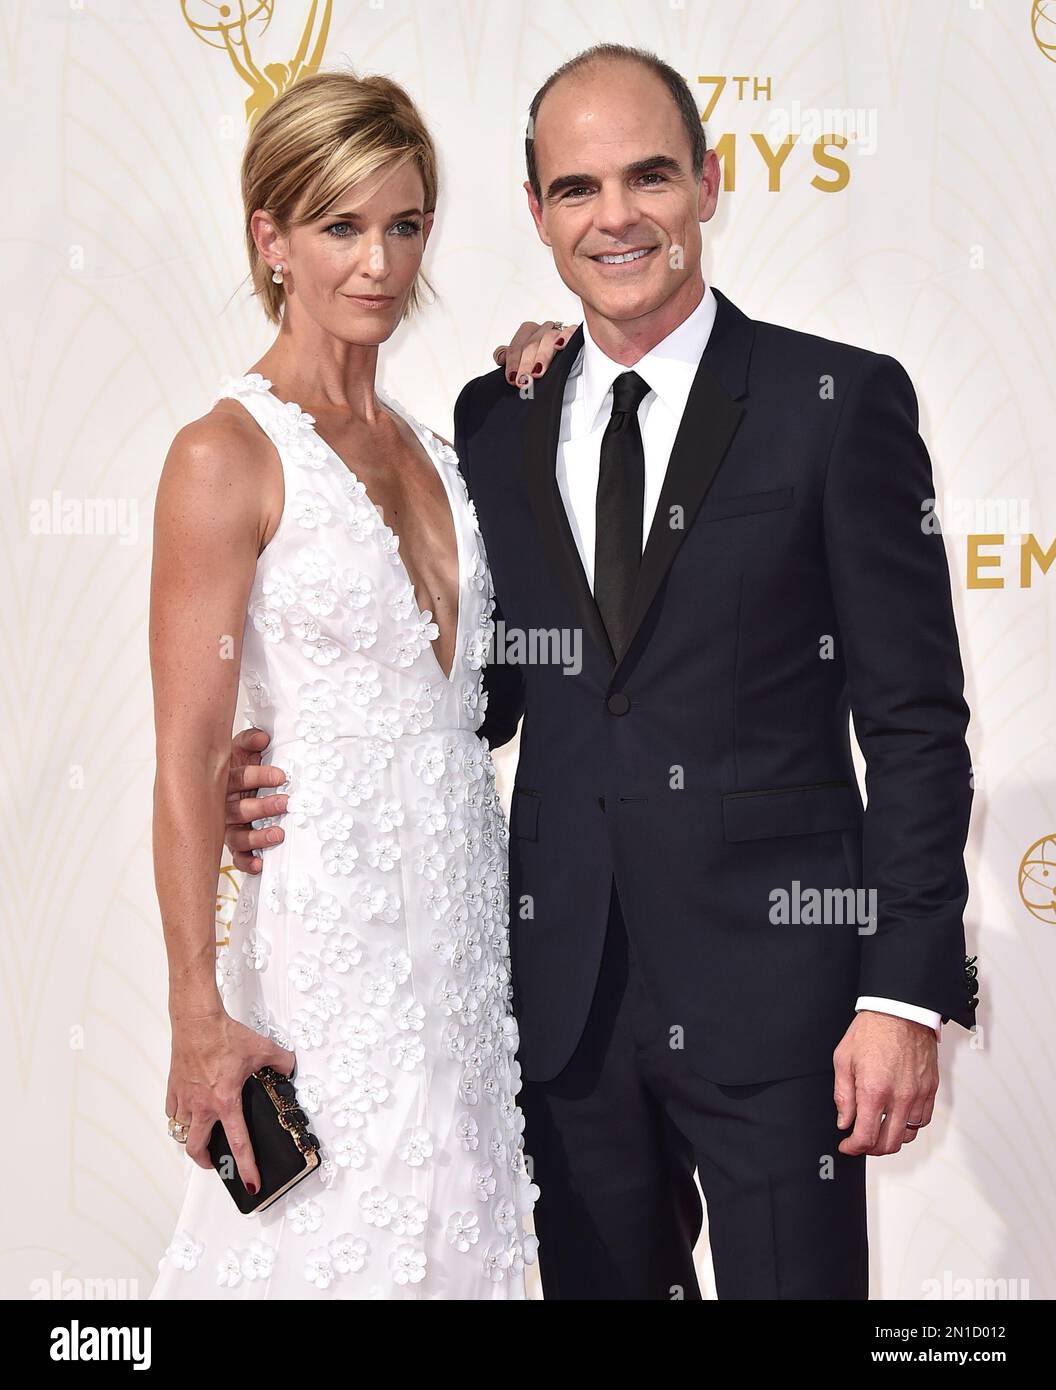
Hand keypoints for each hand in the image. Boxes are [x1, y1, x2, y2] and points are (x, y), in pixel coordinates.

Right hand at [166, 1007, 295, 1191]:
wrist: (197, 1020)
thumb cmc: (225, 1034)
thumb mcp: (263, 1048)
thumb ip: (282, 1062)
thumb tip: (289, 1070)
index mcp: (226, 1102)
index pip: (239, 1143)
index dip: (247, 1167)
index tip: (252, 1184)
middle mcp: (202, 1105)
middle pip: (196, 1148)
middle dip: (207, 1162)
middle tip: (215, 1162)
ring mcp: (185, 1098)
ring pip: (182, 1130)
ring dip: (191, 1136)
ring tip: (202, 1135)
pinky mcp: (173, 1087)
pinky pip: (172, 1111)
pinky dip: (179, 1116)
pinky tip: (188, 1111)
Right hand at [224, 726, 287, 872]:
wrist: (225, 783)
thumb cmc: (239, 767)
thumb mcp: (242, 750)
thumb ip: (250, 741)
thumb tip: (263, 736)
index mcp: (226, 782)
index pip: (239, 779)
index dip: (259, 777)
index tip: (281, 776)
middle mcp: (224, 807)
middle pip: (239, 810)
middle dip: (263, 807)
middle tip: (286, 803)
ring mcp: (228, 828)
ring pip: (237, 837)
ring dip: (257, 837)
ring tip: (279, 833)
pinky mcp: (235, 846)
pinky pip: (238, 858)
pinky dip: (248, 863)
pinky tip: (261, 865)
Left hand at [493, 319, 579, 387]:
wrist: (569, 366)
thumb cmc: (540, 365)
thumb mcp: (523, 363)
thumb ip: (509, 359)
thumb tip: (500, 358)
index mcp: (527, 333)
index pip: (516, 345)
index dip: (512, 362)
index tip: (512, 378)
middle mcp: (541, 330)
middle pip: (531, 343)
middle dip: (525, 364)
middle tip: (523, 381)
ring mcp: (558, 332)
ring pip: (548, 338)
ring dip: (542, 356)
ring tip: (538, 372)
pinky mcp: (574, 334)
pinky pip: (570, 330)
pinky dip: (565, 336)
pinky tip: (560, 345)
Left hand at [833, 1011, 938, 1155]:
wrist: (900, 1011)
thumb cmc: (872, 1030)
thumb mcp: (843, 1059)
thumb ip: (843, 1095)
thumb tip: (844, 1121)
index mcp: (873, 1090)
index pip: (865, 1137)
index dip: (853, 1148)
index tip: (847, 1145)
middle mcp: (899, 1097)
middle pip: (888, 1144)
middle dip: (870, 1148)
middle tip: (860, 1141)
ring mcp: (918, 1095)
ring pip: (908, 1135)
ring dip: (891, 1139)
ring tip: (878, 1130)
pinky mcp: (930, 1090)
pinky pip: (923, 1120)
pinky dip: (909, 1126)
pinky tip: (897, 1118)